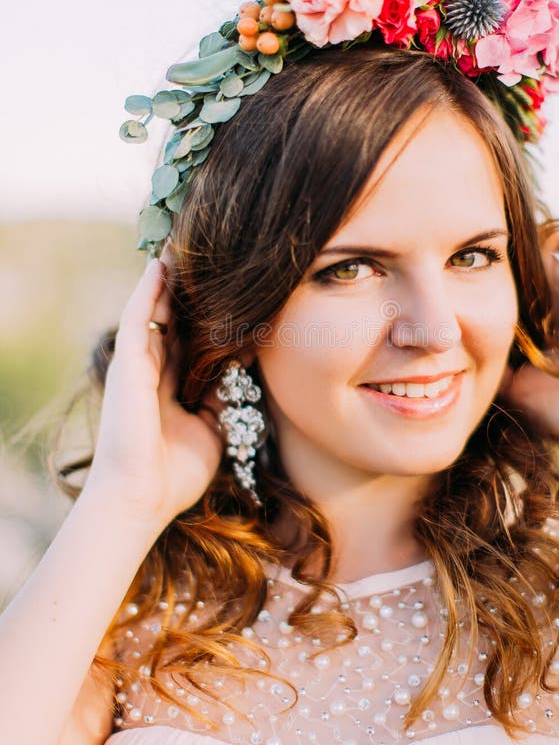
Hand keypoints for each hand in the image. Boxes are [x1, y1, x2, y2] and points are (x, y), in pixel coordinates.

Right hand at [85, 251, 223, 530]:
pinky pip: (137, 319)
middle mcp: (152, 370)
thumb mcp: (214, 427)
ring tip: (184, 246)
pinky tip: (159, 265)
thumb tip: (246, 359)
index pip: (191, 338)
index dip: (207, 314)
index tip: (231, 290)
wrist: (144, 498)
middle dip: (189, 289)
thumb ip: (225, 394)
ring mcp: (137, 365)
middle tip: (212, 257)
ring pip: (154, 310)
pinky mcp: (127, 365)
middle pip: (173, 318)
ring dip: (168, 280)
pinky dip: (147, 291)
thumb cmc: (177, 472)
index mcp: (171, 385)